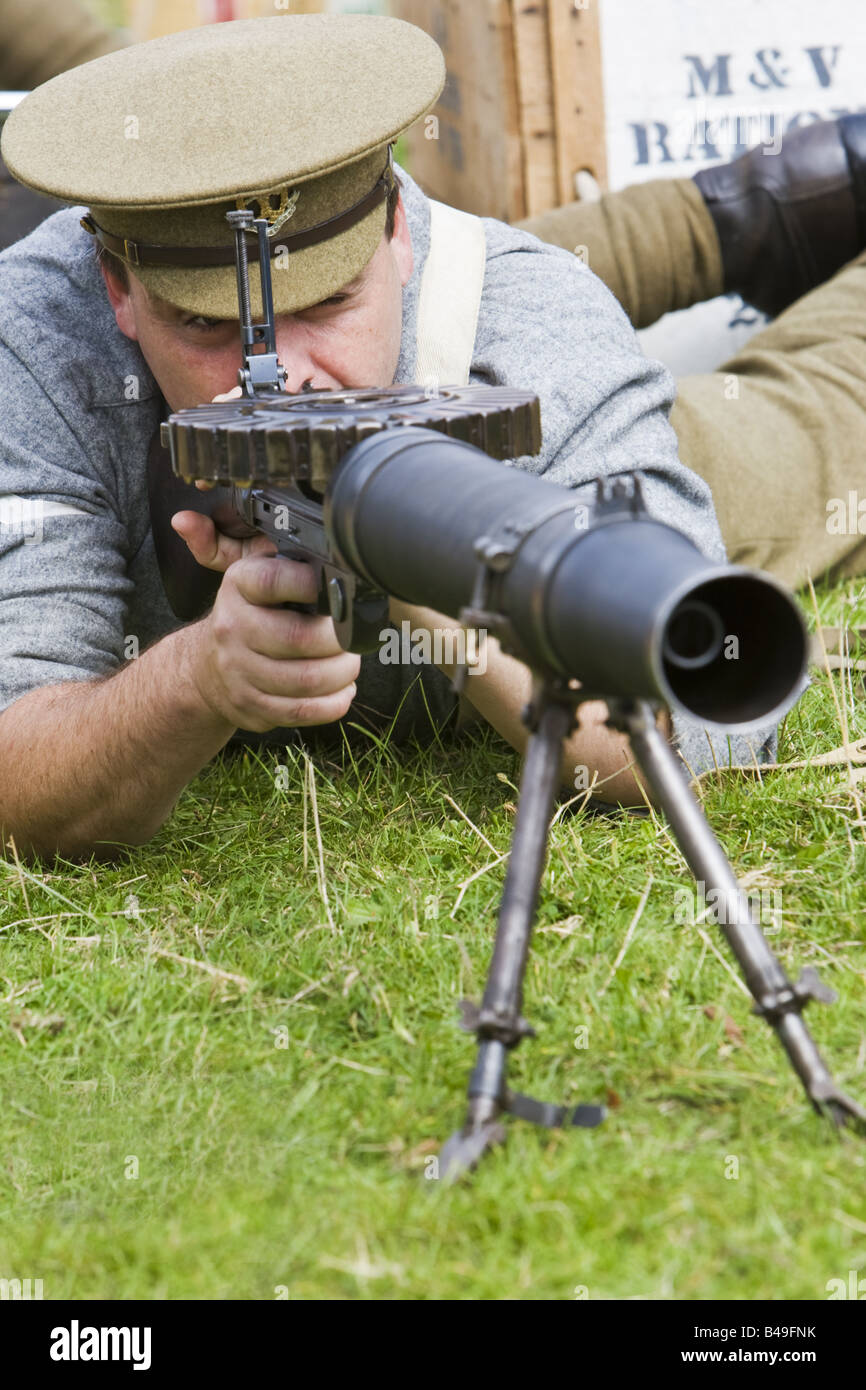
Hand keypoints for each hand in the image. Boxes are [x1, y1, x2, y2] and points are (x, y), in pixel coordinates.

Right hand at [177, 388, 360, 731]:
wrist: (206, 670)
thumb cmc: (246, 613)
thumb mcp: (241, 571)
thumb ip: (237, 541)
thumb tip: (188, 519)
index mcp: (238, 589)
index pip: (273, 582)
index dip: (308, 583)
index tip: (332, 584)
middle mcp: (235, 630)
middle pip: (299, 640)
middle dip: (339, 641)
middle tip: (356, 637)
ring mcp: (242, 672)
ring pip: (304, 681)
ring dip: (340, 674)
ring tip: (352, 663)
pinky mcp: (253, 706)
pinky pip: (301, 712)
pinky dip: (331, 704)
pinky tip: (342, 690)